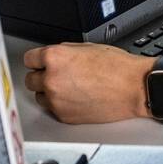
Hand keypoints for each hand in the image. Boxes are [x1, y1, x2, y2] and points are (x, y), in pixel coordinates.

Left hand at [23, 43, 151, 123]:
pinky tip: (75, 98)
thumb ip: (62, 52)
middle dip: (41, 77)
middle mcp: (51, 79)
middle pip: (30, 80)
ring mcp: (57, 100)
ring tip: (68, 88)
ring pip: (39, 96)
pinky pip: (53, 109)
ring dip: (48, 92)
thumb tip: (51, 57)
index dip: (38, 61)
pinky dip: (60, 105)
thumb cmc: (116, 67)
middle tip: (55, 76)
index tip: (41, 63)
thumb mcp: (85, 47)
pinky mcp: (65, 116)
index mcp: (55, 58)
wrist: (133, 88)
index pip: (29, 59)